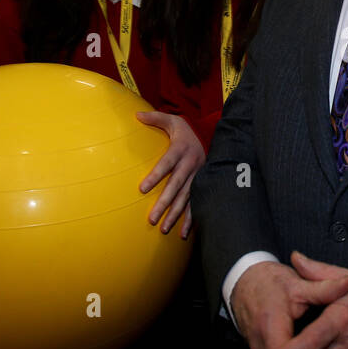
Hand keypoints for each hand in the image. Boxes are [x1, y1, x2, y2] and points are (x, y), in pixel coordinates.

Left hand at [136, 111, 204, 237]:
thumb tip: (136, 115)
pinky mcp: (202, 185)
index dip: (156, 176)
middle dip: (164, 203)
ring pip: (186, 198)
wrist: (211, 137)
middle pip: (176, 186)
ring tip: (163, 228)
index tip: (142, 189)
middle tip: (151, 218)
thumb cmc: (185, 131)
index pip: (167, 164)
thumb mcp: (173, 120)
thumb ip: (155, 118)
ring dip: (175, 214)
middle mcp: (191, 165)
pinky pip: (196, 204)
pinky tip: (183, 233)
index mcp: (181, 150)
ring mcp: (198, 177)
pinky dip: (191, 219)